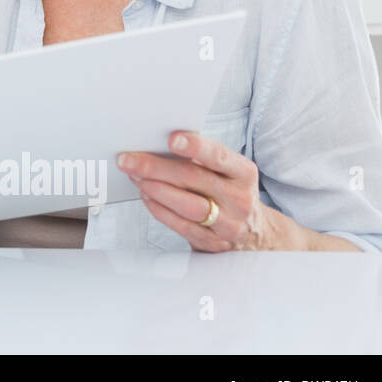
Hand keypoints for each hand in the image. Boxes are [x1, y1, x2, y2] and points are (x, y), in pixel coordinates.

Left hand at [118, 130, 279, 250]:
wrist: (253, 232)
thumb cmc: (228, 191)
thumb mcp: (226, 172)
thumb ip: (200, 159)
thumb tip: (157, 145)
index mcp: (243, 173)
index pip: (219, 157)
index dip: (195, 146)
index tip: (171, 139)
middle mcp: (239, 199)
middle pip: (194, 180)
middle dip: (155, 167)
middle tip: (128, 159)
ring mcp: (228, 224)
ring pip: (186, 205)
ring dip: (155, 189)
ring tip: (134, 176)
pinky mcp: (212, 243)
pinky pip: (180, 225)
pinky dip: (158, 209)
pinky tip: (146, 196)